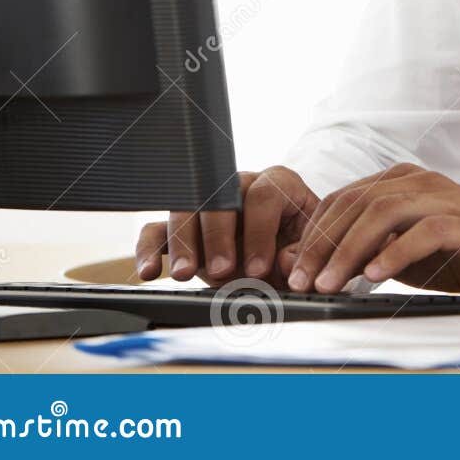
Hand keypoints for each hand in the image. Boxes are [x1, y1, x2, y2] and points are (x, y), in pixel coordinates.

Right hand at [134, 165, 319, 287]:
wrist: (282, 267)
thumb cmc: (298, 251)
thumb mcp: (310, 251)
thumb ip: (302, 253)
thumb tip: (284, 260)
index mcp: (278, 184)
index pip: (264, 195)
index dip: (260, 231)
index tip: (259, 268)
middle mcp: (239, 187)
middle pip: (219, 197)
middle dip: (219, 236)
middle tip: (223, 270)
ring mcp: (207, 207)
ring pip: (186, 210)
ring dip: (183, 243)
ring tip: (186, 274)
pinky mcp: (182, 230)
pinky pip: (156, 231)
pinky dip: (149, 250)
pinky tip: (150, 272)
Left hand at [285, 163, 459, 308]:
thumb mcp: (401, 253)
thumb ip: (363, 253)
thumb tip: (308, 267)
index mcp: (403, 181)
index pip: (345, 198)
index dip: (314, 232)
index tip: (294, 269)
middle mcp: (422, 182)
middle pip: (358, 202)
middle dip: (323, 243)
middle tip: (303, 279)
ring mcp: (446, 199)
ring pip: (385, 212)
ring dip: (350, 249)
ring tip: (330, 282)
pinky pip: (425, 232)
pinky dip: (394, 253)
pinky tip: (374, 275)